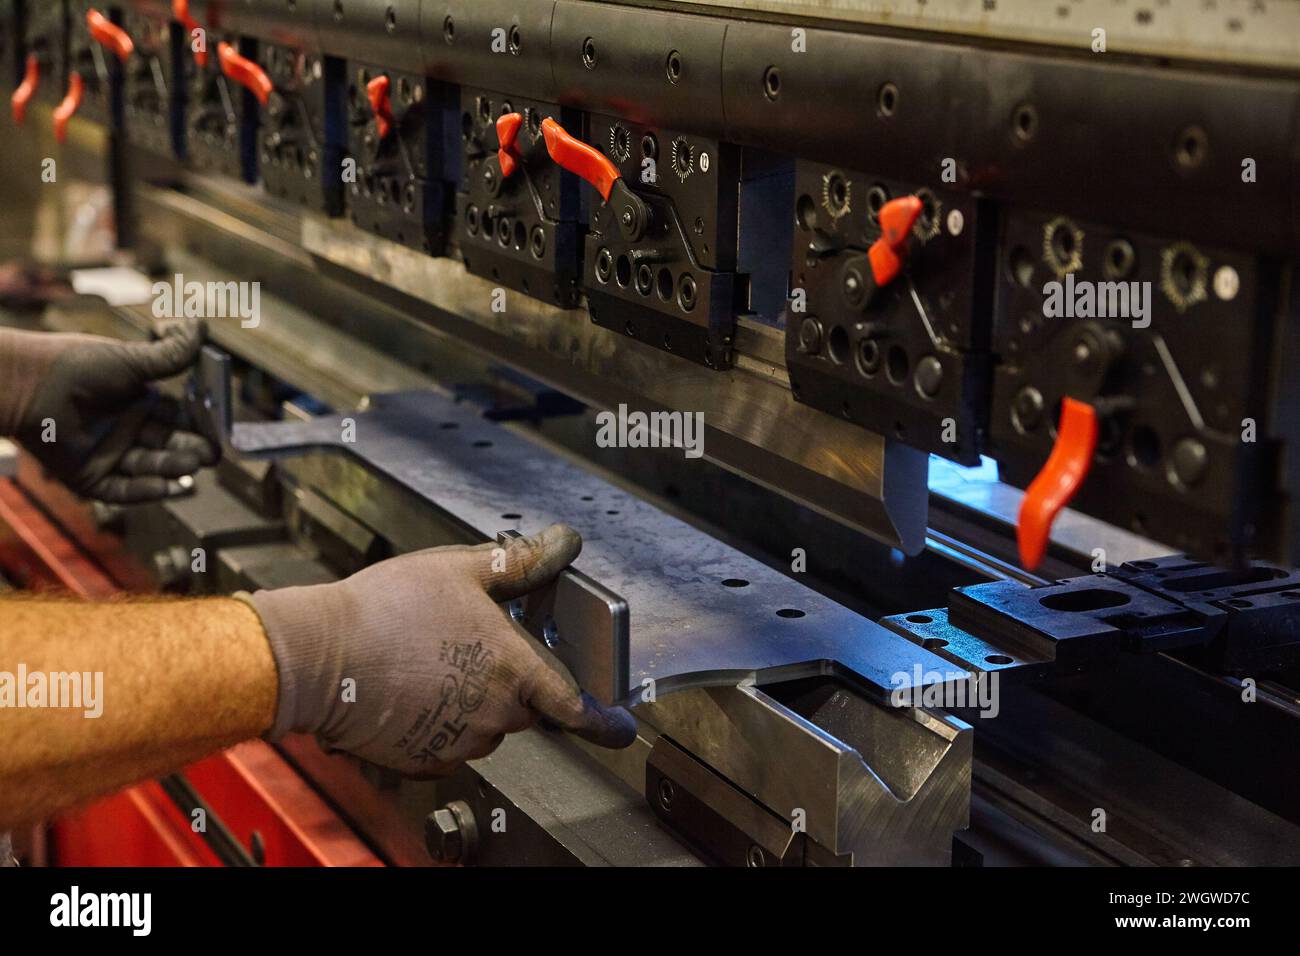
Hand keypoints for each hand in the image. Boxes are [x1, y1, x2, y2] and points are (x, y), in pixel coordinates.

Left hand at [0, 323, 216, 502]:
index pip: (179, 418)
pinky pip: (124, 491)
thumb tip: (202, 326)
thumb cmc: (77, 365)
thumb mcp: (132, 359)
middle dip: (193, 450)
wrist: (28, 384)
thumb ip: (172, 352)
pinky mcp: (90, 479)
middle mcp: (126, 430)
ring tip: (193, 463)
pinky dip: (148, 492)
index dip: (200, 425)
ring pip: (152, 468)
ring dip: (175, 467)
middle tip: (212, 453)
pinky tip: (170, 487)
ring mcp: (109, 455)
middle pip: (170, 445)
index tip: (221, 430)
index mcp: (138, 401)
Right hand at [247, 524, 636, 776]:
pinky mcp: (425, 759)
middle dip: (509, 683)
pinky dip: (441, 724)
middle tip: (469, 650)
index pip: (572, 703)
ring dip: (474, 703)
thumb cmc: (386, 609)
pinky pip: (450, 745)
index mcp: (512, 668)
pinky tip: (414, 691)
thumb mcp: (462, 569)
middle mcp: (494, 713)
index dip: (599, 717)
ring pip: (486, 726)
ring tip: (431, 664)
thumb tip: (564, 542)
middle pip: (524, 707)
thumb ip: (521, 562)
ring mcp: (460, 741)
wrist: (319, 656)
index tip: (616, 725)